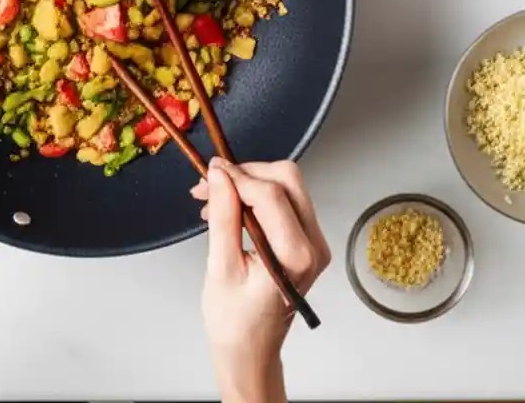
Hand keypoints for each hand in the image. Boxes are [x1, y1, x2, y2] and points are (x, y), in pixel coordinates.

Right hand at [191, 158, 330, 402]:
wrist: (250, 350)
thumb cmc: (234, 322)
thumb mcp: (220, 267)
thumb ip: (223, 217)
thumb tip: (219, 176)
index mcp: (297, 256)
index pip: (271, 195)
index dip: (237, 177)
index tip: (209, 173)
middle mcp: (314, 246)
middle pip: (288, 180)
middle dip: (247, 173)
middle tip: (211, 182)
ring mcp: (314, 243)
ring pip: (288, 186)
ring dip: (250, 183)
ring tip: (213, 199)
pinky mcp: (306, 242)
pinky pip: (285, 203)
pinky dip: (257, 197)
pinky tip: (229, 209)